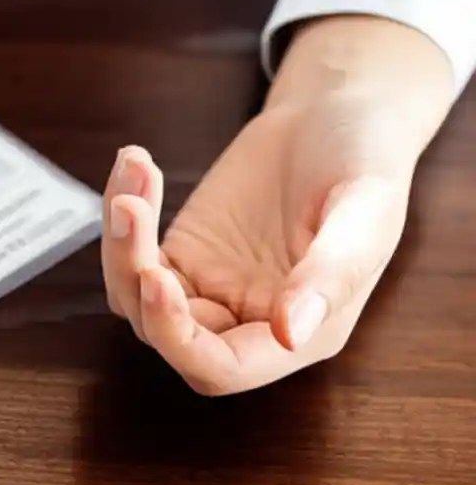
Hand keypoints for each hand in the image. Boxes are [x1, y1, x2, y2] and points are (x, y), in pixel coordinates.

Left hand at [102, 15, 453, 395]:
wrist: (335, 117)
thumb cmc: (364, 163)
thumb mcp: (364, 212)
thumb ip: (331, 273)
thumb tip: (290, 334)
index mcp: (300, 333)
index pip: (223, 367)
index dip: (180, 338)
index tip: (156, 278)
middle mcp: (246, 321)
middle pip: (163, 332)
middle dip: (134, 274)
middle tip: (130, 208)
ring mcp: (207, 288)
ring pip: (135, 297)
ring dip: (119, 243)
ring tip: (133, 176)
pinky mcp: (180, 253)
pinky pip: (132, 254)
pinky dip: (122, 215)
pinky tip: (134, 165)